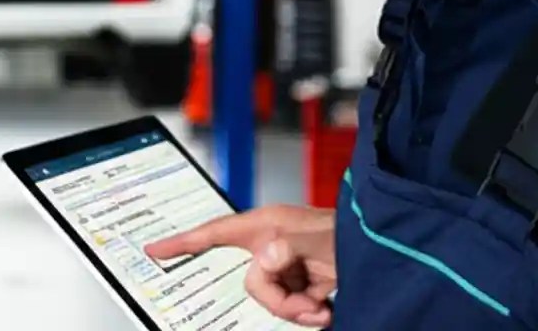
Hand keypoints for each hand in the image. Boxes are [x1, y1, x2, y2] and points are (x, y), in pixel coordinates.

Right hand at [145, 205, 336, 327]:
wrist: (382, 252)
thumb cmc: (354, 232)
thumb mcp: (320, 237)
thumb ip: (285, 246)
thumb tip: (263, 260)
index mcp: (267, 225)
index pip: (215, 232)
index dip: (183, 242)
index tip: (155, 250)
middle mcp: (272, 245)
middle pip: (250, 282)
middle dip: (279, 302)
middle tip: (311, 305)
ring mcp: (286, 265)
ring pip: (271, 298)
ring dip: (298, 309)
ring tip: (324, 306)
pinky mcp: (300, 282)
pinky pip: (288, 304)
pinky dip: (307, 311)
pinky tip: (326, 306)